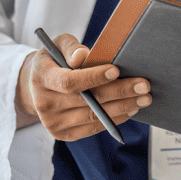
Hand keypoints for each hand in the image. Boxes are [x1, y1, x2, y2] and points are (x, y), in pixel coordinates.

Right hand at [16, 32, 151, 139]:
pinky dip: (114, 119)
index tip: (117, 70)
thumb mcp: (58, 45)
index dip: (93, 77)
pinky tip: (131, 109)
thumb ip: (70, 47)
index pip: (69, 81)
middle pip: (87, 100)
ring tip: (144, 98)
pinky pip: (92, 128)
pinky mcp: (62, 134)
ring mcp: (53, 122)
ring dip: (122, 107)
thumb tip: (82, 56)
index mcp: (42, 78)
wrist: (36, 87)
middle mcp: (44, 104)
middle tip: (144, 85)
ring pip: (93, 117)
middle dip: (119, 92)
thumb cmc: (55, 60)